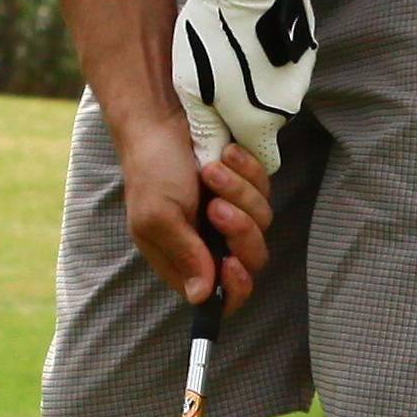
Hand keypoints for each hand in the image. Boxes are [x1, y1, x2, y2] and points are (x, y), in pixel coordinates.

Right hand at [113, 106, 274, 311]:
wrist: (162, 118)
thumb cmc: (151, 169)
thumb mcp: (158, 215)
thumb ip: (183, 254)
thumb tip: (200, 297)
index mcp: (183, 260)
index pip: (218, 298)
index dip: (233, 290)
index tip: (231, 263)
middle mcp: (211, 243)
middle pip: (251, 261)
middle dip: (239, 231)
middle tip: (216, 206)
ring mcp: (232, 215)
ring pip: (262, 222)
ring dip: (238, 193)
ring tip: (211, 170)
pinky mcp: (246, 189)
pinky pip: (265, 190)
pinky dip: (247, 172)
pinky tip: (226, 155)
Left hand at [171, 0, 313, 174]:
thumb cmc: (209, 35)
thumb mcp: (190, 86)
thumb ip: (206, 126)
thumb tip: (210, 153)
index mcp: (259, 122)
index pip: (262, 161)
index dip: (243, 153)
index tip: (225, 132)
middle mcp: (287, 108)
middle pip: (266, 125)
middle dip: (246, 113)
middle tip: (220, 84)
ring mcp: (301, 79)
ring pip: (276, 96)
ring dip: (257, 86)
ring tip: (233, 56)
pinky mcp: (306, 53)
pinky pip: (285, 70)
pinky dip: (269, 63)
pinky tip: (249, 41)